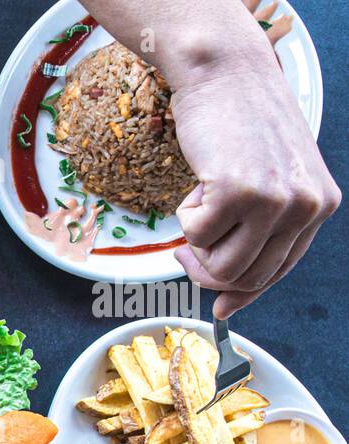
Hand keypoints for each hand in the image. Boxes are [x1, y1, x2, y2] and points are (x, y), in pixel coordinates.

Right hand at [169, 47, 339, 317]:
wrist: (227, 73)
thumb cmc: (242, 122)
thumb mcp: (271, 177)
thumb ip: (263, 227)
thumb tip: (227, 297)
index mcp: (320, 204)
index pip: (280, 271)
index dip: (244, 293)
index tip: (220, 308)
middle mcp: (305, 205)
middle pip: (246, 277)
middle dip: (207, 273)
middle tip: (185, 253)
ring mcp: (274, 199)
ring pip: (221, 266)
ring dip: (196, 246)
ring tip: (196, 210)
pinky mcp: (238, 191)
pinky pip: (196, 235)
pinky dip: (185, 216)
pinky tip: (198, 184)